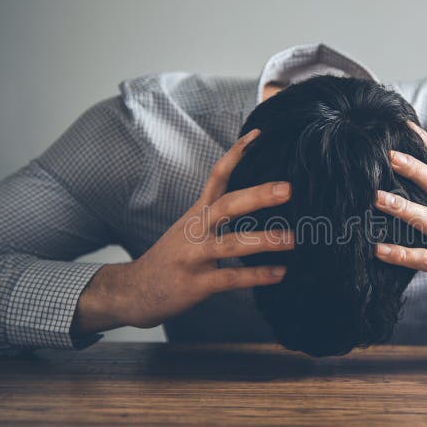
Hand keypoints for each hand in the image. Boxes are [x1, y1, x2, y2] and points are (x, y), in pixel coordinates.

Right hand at [72, 128, 293, 333]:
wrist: (133, 291)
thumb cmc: (170, 258)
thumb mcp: (188, 229)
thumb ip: (216, 216)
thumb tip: (257, 201)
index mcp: (196, 213)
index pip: (216, 176)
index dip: (236, 154)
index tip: (258, 135)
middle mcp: (195, 229)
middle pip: (227, 205)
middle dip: (258, 195)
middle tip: (288, 189)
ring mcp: (194, 256)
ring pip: (231, 242)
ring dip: (264, 240)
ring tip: (293, 238)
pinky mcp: (196, 283)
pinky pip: (230, 278)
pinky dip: (256, 275)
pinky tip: (279, 274)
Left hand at [374, 122, 426, 344]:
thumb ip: (426, 213)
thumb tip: (391, 193)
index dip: (426, 147)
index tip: (404, 125)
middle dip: (415, 168)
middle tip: (387, 154)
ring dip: (402, 207)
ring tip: (375, 198)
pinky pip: (424, 260)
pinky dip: (400, 253)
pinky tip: (378, 250)